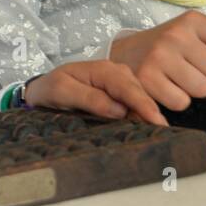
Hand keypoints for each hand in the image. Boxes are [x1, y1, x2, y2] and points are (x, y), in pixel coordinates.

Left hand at [24, 60, 166, 125]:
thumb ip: (89, 98)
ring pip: (141, 103)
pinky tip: (147, 132)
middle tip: (163, 136)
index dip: (144, 106)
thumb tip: (119, 110)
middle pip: (140, 96)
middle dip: (151, 114)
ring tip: (158, 136)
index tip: (158, 123)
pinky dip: (141, 119)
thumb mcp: (61, 91)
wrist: (42, 92)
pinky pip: (135, 109)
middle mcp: (117, 75)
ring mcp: (121, 86)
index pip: (128, 88)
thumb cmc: (50, 89)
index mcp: (103, 70)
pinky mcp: (121, 99)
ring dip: (148, 118)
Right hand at [107, 11, 205, 110]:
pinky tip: (165, 87)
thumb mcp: (195, 35)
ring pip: (202, 89)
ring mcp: (159, 56)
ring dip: (193, 90)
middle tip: (194, 71)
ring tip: (177, 78)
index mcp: (193, 21)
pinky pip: (181, 102)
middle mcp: (176, 36)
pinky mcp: (146, 78)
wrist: (122, 53)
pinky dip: (176, 100)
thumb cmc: (167, 47)